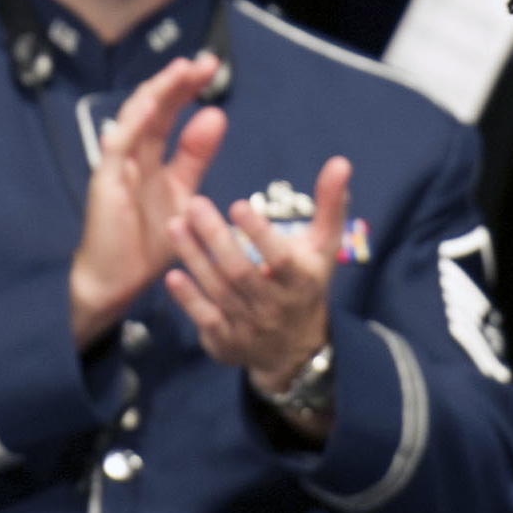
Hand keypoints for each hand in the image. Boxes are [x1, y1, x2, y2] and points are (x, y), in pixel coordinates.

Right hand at [67, 55, 226, 346]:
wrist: (118, 282)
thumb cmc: (146, 242)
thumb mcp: (184, 194)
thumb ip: (196, 156)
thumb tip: (216, 115)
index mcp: (151, 155)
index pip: (170, 112)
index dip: (188, 88)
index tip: (212, 67)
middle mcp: (133, 154)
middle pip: (154, 107)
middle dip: (178, 82)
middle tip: (205, 61)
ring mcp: (117, 165)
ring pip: (135, 118)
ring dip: (158, 92)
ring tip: (181, 71)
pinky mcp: (106, 181)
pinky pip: (118, 146)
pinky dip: (134, 123)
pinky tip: (152, 104)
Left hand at [165, 155, 353, 438]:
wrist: (295, 349)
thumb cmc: (306, 283)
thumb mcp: (323, 247)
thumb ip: (330, 204)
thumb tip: (340, 162)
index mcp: (301, 281)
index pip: (279, 258)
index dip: (258, 234)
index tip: (236, 204)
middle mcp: (275, 307)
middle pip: (240, 272)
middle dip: (215, 238)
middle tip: (193, 203)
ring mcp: (249, 327)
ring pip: (218, 290)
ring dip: (194, 257)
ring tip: (174, 225)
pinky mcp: (226, 342)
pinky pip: (205, 318)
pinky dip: (188, 299)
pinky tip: (171, 275)